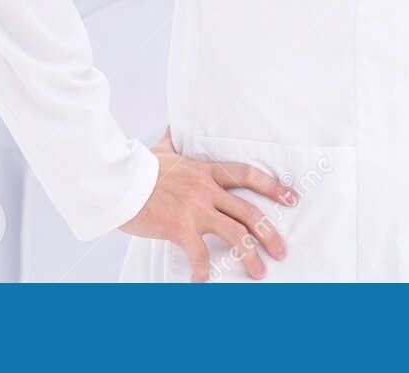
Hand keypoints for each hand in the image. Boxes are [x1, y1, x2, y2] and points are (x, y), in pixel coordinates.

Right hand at [119, 129, 296, 281]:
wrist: (116, 180)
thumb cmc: (137, 166)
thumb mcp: (161, 149)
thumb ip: (173, 140)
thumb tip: (173, 126)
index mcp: (206, 170)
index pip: (248, 175)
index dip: (273, 186)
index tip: (292, 198)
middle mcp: (206, 189)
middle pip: (249, 212)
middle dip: (270, 233)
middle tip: (282, 250)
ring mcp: (194, 209)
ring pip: (234, 234)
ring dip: (250, 255)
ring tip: (259, 272)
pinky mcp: (178, 227)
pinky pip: (198, 254)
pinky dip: (203, 270)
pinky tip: (202, 281)